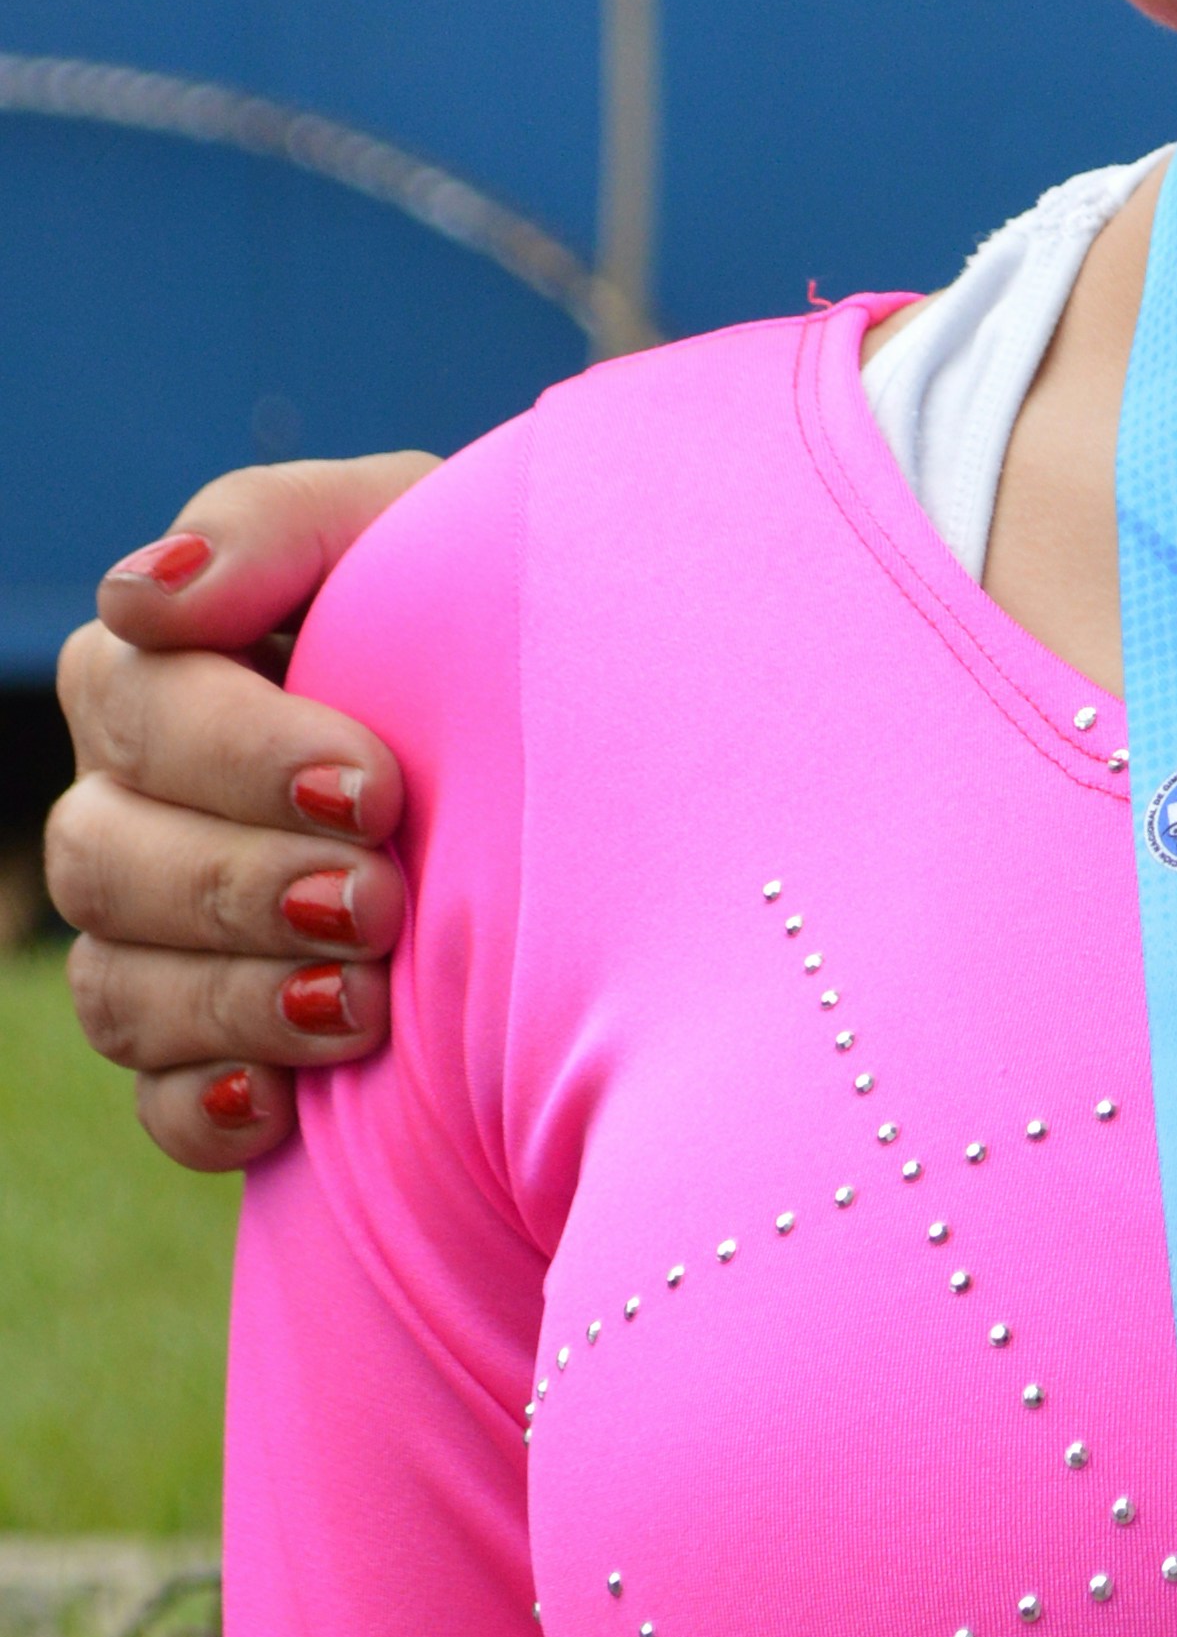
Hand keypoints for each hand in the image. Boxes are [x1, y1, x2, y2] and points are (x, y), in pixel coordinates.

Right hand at [46, 459, 439, 1169]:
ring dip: (238, 1001)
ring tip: (364, 1006)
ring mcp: (164, 942)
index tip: (376, 787)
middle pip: (103, 860)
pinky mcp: (216, 1053)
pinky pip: (165, 1106)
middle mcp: (140, 808)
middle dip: (241, 886)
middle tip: (379, 902)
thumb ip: (279, 528)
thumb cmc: (491, 617)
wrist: (613, 756)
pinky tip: (288, 1105)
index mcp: (167, 674)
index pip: (134, 708)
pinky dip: (214, 1108)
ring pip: (123, 989)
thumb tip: (144, 595)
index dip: (239, 756)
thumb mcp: (416, 534)